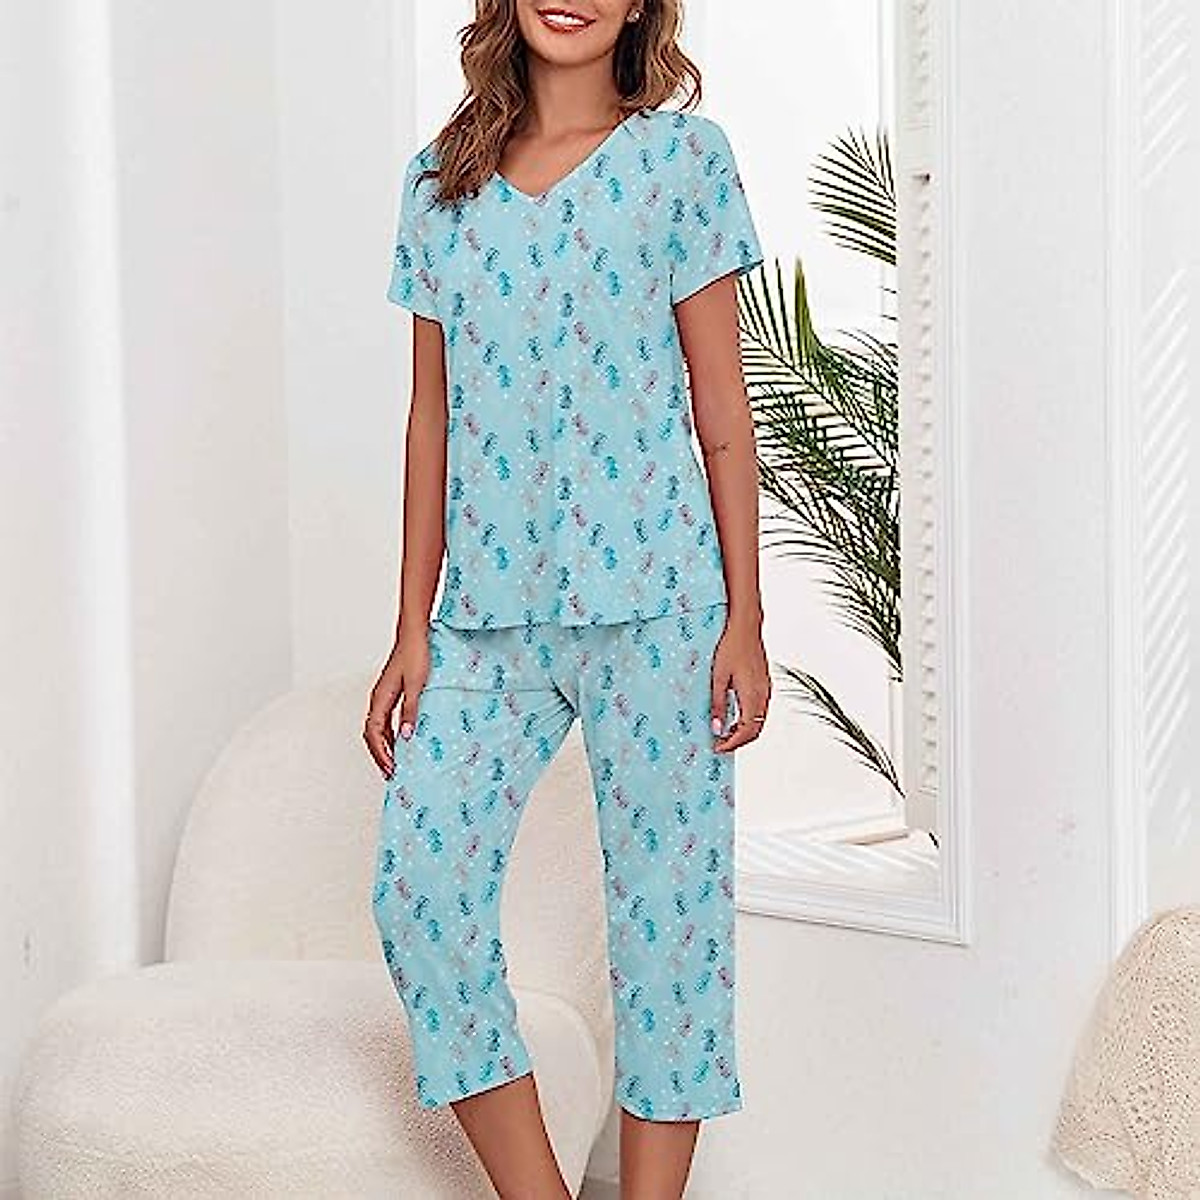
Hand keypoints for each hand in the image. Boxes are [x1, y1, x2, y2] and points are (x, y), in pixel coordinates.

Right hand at [364, 624, 430, 778]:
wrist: (415, 633)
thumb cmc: (416, 654)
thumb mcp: (418, 685)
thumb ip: (411, 710)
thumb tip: (405, 736)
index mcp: (380, 699)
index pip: (374, 734)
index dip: (382, 754)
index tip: (392, 769)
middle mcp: (378, 699)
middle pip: (372, 734)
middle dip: (380, 755)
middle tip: (393, 773)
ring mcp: (383, 696)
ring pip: (377, 728)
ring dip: (385, 746)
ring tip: (397, 762)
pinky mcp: (391, 693)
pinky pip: (385, 720)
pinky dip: (390, 735)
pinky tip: (402, 741)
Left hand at [710, 614, 770, 753]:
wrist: (745, 626)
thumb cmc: (730, 647)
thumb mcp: (718, 678)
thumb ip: (718, 705)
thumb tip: (717, 729)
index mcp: (753, 696)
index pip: (746, 731)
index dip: (732, 743)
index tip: (718, 748)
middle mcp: (763, 695)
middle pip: (756, 730)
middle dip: (738, 741)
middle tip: (720, 744)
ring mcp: (766, 689)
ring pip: (759, 721)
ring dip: (744, 731)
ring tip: (724, 732)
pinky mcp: (764, 684)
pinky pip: (760, 710)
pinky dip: (748, 720)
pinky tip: (734, 717)